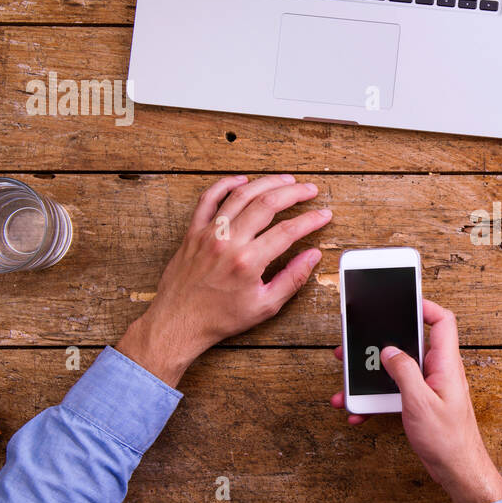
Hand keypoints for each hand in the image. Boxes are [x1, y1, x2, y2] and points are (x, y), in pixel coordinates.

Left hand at [117, 174, 330, 385]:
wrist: (178, 322)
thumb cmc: (220, 317)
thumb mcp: (265, 306)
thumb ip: (292, 278)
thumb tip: (312, 256)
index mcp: (248, 262)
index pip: (288, 231)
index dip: (310, 220)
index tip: (323, 215)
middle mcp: (228, 242)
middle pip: (267, 204)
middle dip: (293, 193)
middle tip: (309, 190)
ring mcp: (208, 233)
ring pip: (241, 195)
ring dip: (266, 183)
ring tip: (286, 180)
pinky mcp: (193, 232)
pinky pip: (209, 199)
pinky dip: (225, 185)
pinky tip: (242, 180)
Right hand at [330, 300, 501, 502]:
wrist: (458, 471)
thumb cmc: (448, 440)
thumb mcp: (420, 403)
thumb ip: (404, 372)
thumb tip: (389, 350)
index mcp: (446, 364)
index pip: (442, 322)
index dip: (425, 306)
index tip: (402, 301)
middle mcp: (439, 371)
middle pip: (410, 344)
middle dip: (381, 344)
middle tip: (356, 344)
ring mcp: (430, 388)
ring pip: (396, 372)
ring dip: (371, 378)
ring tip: (347, 384)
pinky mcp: (421, 404)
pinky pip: (395, 394)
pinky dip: (376, 401)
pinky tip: (359, 412)